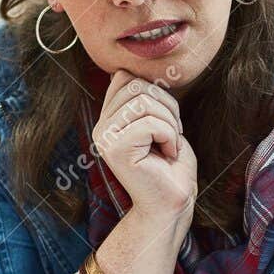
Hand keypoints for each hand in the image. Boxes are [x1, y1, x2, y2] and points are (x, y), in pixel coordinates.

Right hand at [92, 69, 195, 227]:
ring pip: (144, 101)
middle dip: (167, 106)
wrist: (172, 203)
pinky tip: (167, 155)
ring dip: (170, 123)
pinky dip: (170, 137)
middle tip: (173, 134)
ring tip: (170, 145)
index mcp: (108, 118)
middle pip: (136, 84)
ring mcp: (104, 138)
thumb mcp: (158, 121)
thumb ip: (142, 98)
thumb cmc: (171, 165)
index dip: (156, 94)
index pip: (126, 78)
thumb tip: (123, 70)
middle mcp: (100, 126)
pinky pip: (150, 123)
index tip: (166, 122)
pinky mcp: (115, 149)